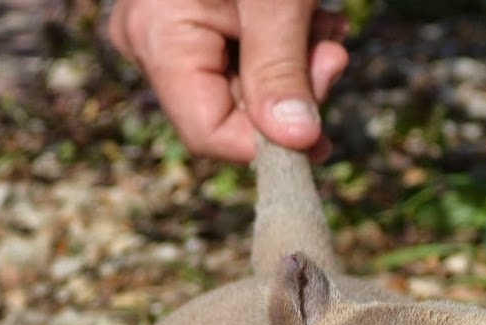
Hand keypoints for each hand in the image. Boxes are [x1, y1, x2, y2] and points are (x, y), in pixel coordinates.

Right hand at [109, 0, 349, 161]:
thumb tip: (294, 141)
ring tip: (325, 27)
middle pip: (229, 112)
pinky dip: (288, 47)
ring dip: (299, 68)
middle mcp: (151, 39)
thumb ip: (282, 68)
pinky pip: (243, 58)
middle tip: (333, 55)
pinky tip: (311, 19)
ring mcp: (172, 29)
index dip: (268, 145)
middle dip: (291, 95)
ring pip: (245, 88)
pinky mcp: (198, 18)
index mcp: (158, 36)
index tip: (323, 132)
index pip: (209, 133)